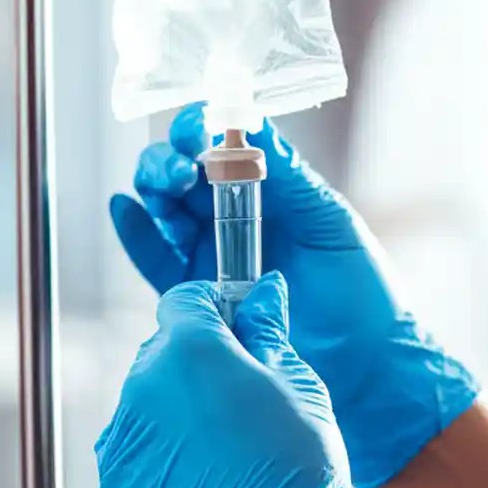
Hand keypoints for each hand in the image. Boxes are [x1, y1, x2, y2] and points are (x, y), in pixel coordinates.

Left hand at [95, 272, 395, 487]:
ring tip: (229, 436)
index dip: (215, 305)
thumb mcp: (296, 380)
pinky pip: (138, 438)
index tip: (239, 323)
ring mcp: (126, 434)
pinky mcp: (119, 477)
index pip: (185, 299)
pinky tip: (207, 463)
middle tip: (245, 387)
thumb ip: (267, 328)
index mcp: (190, 349)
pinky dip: (165, 441)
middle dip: (200, 355)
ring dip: (180, 400)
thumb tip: (264, 291)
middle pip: (166, 346)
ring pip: (151, 394)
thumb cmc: (298, 465)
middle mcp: (144, 384)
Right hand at [109, 104, 478, 487]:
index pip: (223, 147)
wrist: (364, 366)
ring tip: (167, 187)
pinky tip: (124, 208)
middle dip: (170, 159)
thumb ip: (288, 175)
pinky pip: (154, 258)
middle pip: (181, 173)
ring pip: (163, 209)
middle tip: (182, 169)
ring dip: (153, 188)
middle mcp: (234, 218)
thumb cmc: (361, 290)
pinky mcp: (195, 295)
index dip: (202, 129)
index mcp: (269, 191)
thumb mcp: (328, 221)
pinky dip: (134, 231)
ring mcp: (211, 255)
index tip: (199, 127)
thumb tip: (251, 120)